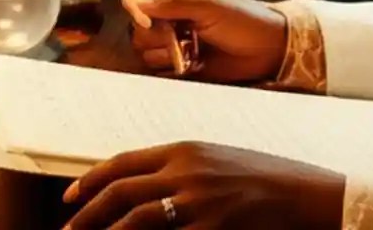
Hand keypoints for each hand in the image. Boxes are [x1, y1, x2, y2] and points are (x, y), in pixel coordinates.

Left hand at [62, 141, 344, 229]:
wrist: (304, 194)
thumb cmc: (262, 178)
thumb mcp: (215, 160)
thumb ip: (178, 169)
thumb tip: (141, 186)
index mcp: (184, 150)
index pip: (123, 163)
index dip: (90, 181)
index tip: (69, 198)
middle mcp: (185, 172)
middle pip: (121, 193)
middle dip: (86, 215)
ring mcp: (198, 203)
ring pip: (135, 221)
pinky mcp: (212, 229)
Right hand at [122, 0, 287, 83]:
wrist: (268, 49)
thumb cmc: (243, 18)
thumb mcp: (208, 5)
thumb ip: (171, 3)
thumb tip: (137, 3)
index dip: (134, 8)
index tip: (149, 20)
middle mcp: (169, 16)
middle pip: (136, 28)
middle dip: (156, 35)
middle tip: (183, 35)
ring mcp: (174, 42)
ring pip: (145, 52)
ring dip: (167, 54)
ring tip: (194, 50)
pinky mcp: (180, 65)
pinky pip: (159, 72)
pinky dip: (172, 70)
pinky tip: (194, 64)